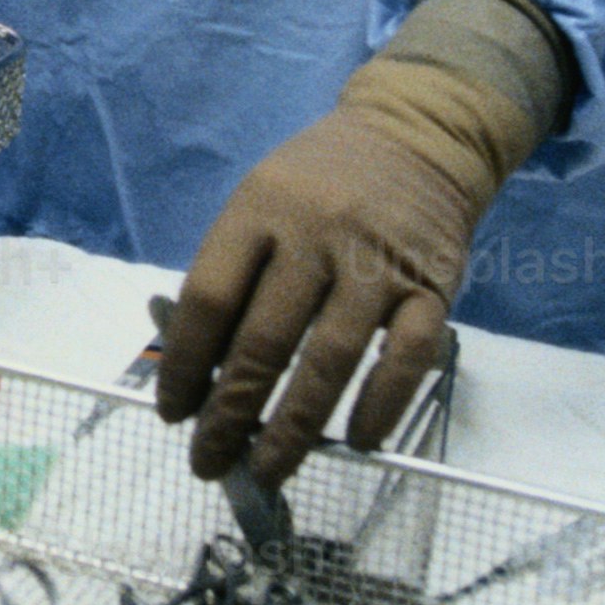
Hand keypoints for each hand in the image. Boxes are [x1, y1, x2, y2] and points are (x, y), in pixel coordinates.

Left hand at [153, 101, 480, 489]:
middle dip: (230, 413)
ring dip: (294, 427)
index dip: (185, 363)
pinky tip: (358, 443)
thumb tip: (202, 370)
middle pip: (263, 340)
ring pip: (328, 359)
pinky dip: (381, 405)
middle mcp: (316, 235)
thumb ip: (234, 271)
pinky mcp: (431, 286)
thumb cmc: (322, 180)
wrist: (419, 133)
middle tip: (209, 462)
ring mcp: (377, 262)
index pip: (208, 299)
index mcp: (260, 210)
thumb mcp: (262, 199)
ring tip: (267, 471)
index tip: (172, 412)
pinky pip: (405, 357)